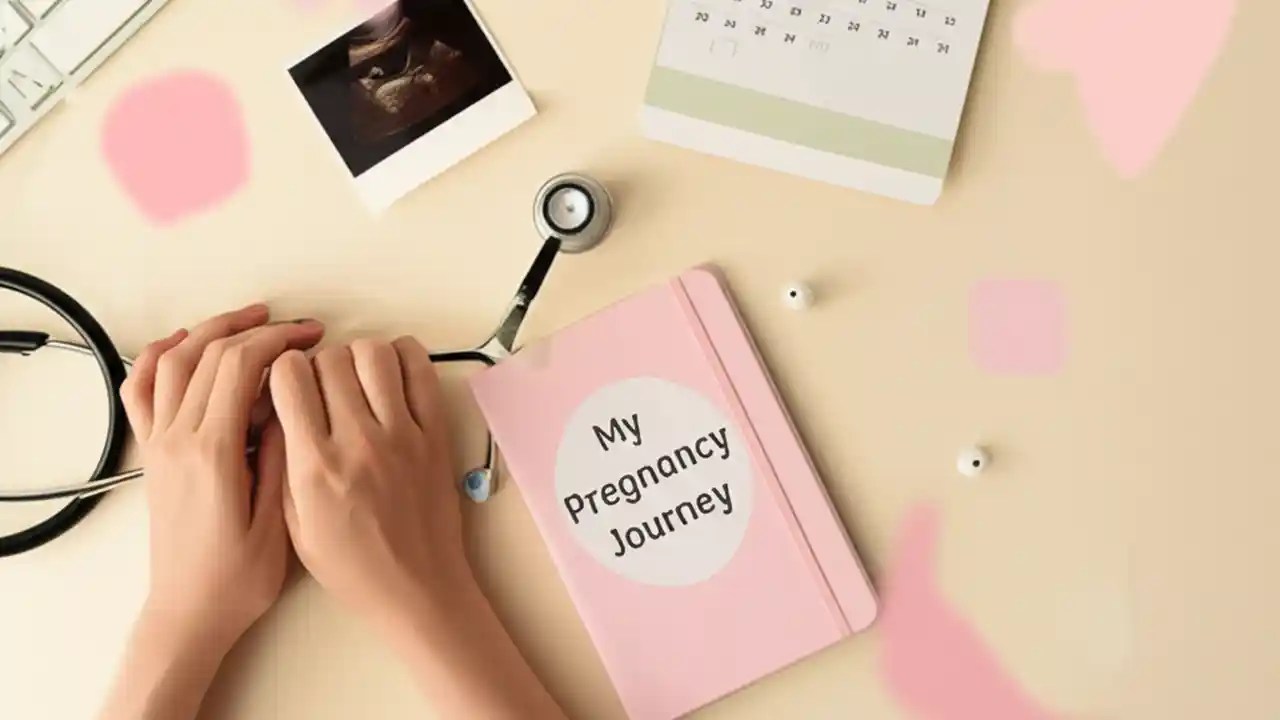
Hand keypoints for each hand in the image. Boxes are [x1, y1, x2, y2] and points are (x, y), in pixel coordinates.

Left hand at [119, 305, 325, 645]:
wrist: (189, 612)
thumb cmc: (238, 579)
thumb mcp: (277, 522)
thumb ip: (278, 456)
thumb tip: (284, 405)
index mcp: (213, 453)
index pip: (240, 367)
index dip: (279, 341)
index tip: (312, 338)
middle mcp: (178, 440)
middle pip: (211, 355)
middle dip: (258, 331)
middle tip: (299, 330)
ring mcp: (159, 444)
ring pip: (176, 361)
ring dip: (213, 330)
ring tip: (252, 320)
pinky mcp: (153, 453)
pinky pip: (142, 390)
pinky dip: (159, 357)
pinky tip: (184, 344)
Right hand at [269, 338, 566, 719]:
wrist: (416, 588)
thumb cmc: (351, 565)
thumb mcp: (294, 524)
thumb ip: (282, 462)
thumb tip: (280, 407)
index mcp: (315, 466)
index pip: (289, 377)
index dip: (283, 372)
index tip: (288, 386)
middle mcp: (358, 442)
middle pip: (330, 358)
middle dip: (319, 365)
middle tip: (324, 388)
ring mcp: (403, 434)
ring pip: (374, 353)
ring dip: (358, 357)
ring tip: (357, 381)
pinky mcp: (436, 434)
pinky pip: (421, 369)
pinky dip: (403, 357)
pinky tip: (391, 375)